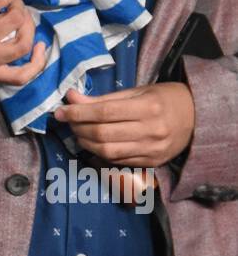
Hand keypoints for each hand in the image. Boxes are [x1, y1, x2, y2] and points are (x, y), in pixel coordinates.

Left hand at [53, 82, 195, 165]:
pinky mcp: (150, 164)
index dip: (77, 113)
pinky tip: (93, 144)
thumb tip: (71, 97)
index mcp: (148, 107)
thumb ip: (104, 98)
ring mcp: (151, 151)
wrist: (196, 118)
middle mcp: (150, 131)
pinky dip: (99, 153)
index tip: (60, 111)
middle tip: (66, 120)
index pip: (103, 112)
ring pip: (107, 152)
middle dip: (77, 128)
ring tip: (77, 132)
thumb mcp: (136, 91)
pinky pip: (117, 161)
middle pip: (102, 134)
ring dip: (85, 143)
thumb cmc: (163, 98)